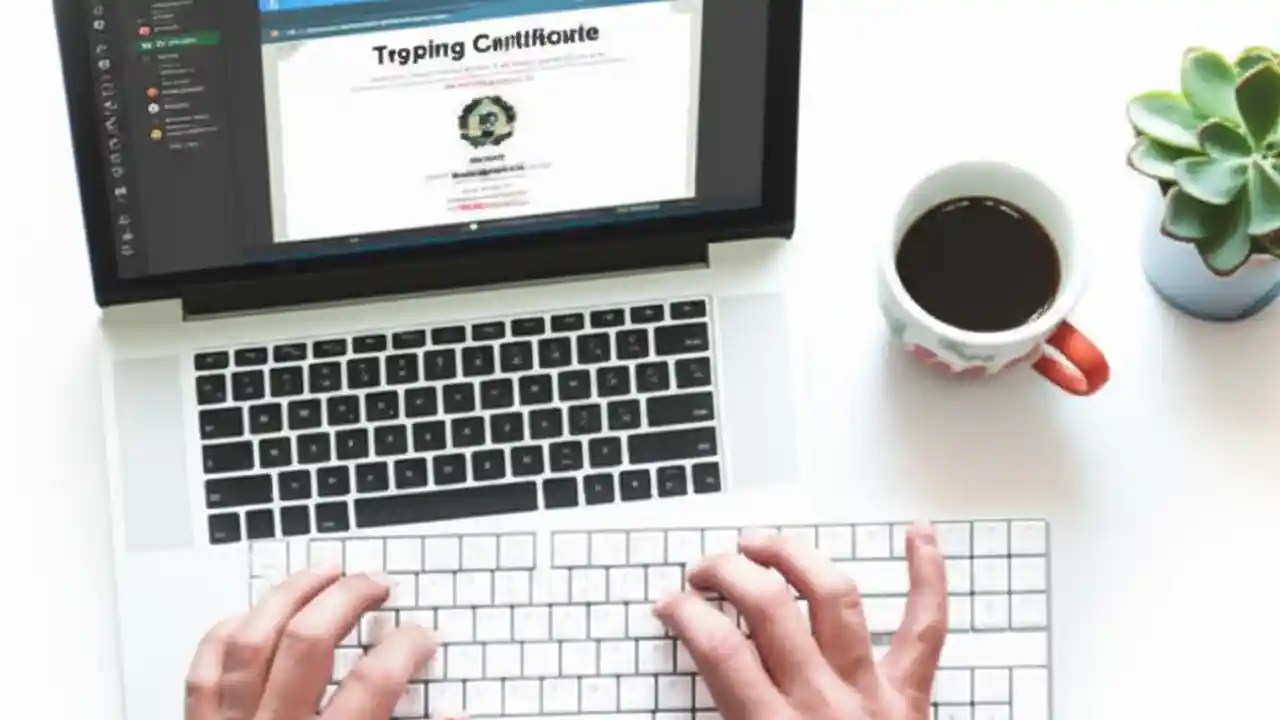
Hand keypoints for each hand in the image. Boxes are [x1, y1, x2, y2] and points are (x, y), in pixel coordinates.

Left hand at [186, 568, 439, 719]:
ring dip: (290, 596)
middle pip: (308, 643)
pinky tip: (253, 615)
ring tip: (322, 573)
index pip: (372, 684)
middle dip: (347, 599)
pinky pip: (203, 671)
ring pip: (252, 642)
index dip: (405, 648)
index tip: (421, 636)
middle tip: (375, 583)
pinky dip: (227, 634)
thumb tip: (454, 716)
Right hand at [655, 523, 946, 719]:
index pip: (719, 650)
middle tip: (705, 569)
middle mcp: (822, 703)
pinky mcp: (911, 695)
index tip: (670, 605)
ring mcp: (871, 692)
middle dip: (727, 573)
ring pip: (833, 597)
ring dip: (795, 557)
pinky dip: (928, 576)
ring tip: (764, 543)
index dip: (686, 615)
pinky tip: (919, 536)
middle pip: (768, 608)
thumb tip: (709, 678)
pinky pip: (926, 626)